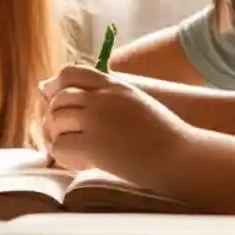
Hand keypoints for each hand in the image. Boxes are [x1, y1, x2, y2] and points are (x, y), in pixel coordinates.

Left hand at [44, 66, 191, 191]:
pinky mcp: (94, 145)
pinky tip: (80, 162)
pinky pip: (59, 146)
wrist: (180, 157)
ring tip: (73, 150)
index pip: (70, 73)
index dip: (56, 87)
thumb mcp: (135, 101)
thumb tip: (75, 98)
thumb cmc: (164, 135)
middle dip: (54, 117)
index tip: (55, 102)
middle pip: (58, 99)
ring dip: (58, 137)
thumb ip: (107, 96)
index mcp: (114, 85)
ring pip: (55, 120)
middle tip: (63, 135)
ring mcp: (97, 120)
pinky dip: (63, 156)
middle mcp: (102, 98)